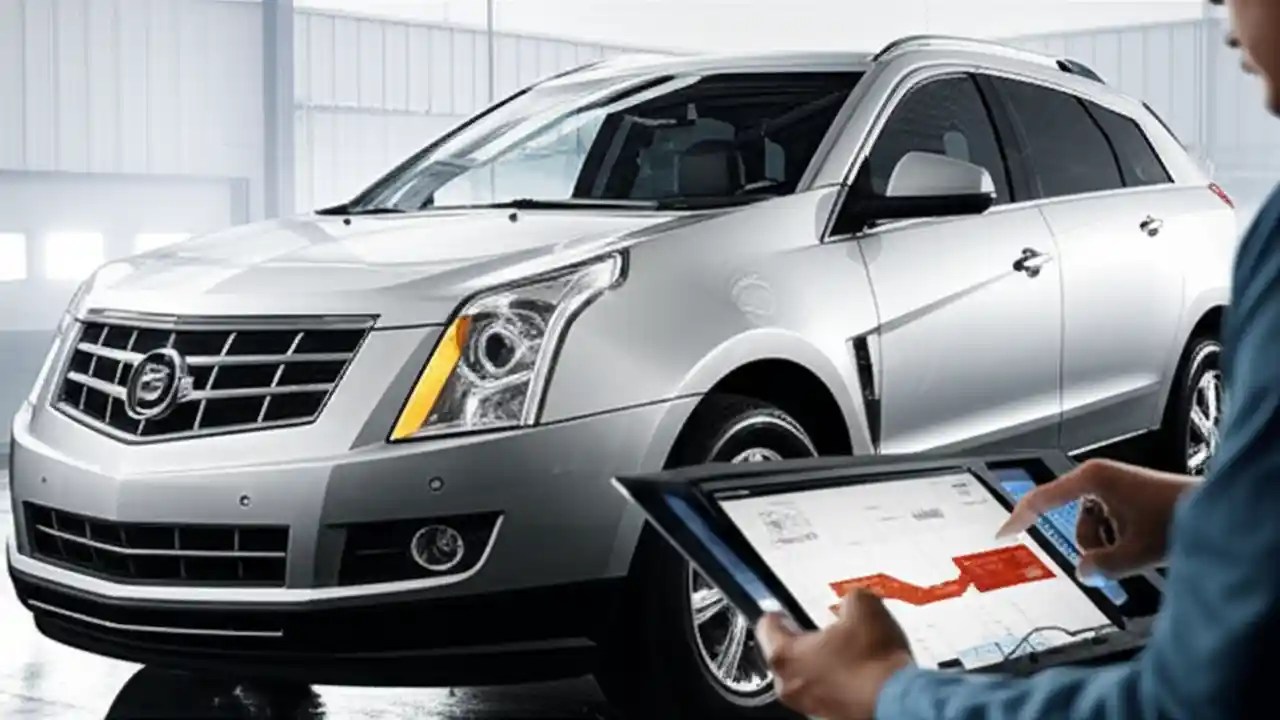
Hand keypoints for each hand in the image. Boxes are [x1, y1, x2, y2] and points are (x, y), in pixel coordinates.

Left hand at [756, 590, 913, 719]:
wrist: (900, 700)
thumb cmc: (874, 656)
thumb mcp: (863, 606)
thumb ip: (848, 598)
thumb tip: (849, 602)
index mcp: (785, 655)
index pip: (765, 627)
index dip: (779, 614)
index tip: (786, 612)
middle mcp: (788, 685)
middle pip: (783, 656)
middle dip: (800, 643)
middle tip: (820, 633)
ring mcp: (807, 707)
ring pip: (803, 678)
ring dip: (817, 666)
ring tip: (842, 655)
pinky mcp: (827, 719)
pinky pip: (822, 695)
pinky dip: (832, 686)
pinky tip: (854, 676)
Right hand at [996, 458, 1197, 580]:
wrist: (1213, 508)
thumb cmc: (1178, 515)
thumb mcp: (1135, 552)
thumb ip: (1100, 567)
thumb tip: (1083, 572)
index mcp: (1092, 479)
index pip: (1040, 498)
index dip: (1018, 518)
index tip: (1002, 532)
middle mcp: (1097, 478)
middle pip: (1073, 524)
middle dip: (1095, 547)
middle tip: (1124, 555)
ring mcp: (1111, 486)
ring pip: (1091, 530)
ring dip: (1111, 545)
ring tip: (1143, 544)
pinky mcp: (1123, 496)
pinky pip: (1106, 526)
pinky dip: (1121, 539)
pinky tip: (1145, 539)